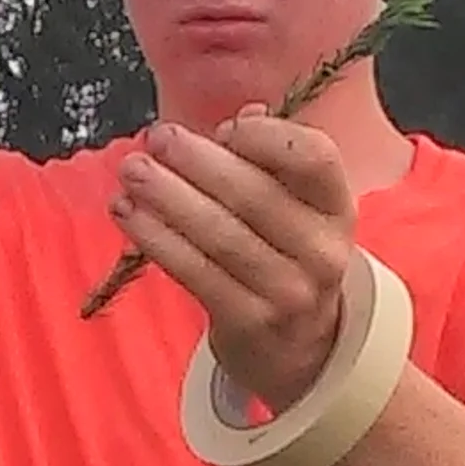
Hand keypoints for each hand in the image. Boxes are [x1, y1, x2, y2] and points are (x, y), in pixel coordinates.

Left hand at [104, 107, 353, 413]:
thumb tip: (246, 116)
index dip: (266, 137)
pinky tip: (127, 213)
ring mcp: (287, 291)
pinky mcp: (247, 321)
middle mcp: (321, 251)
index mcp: (337, 208)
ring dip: (167, 197)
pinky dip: (156, 238)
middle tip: (155, 138)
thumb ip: (273, 160)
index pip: (315, 158)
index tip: (223, 129)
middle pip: (255, 195)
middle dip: (198, 161)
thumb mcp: (298, 209)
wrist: (301, 349)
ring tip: (132, 172)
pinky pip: (194, 271)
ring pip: (219, 234)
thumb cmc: (287, 258)